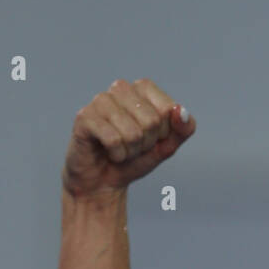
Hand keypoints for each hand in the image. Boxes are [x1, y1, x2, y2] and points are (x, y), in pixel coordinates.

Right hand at [61, 77, 194, 198]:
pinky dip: (117, 155)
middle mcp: (121, 88)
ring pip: (133, 133)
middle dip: (146, 144)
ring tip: (120, 149)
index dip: (164, 133)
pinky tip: (108, 152)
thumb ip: (183, 129)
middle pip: (152, 122)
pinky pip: (113, 140)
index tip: (151, 138)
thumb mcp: (167, 146)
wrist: (104, 180)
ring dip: (131, 151)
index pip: (168, 110)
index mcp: (143, 88)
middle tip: (133, 146)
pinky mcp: (85, 117)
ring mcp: (101, 100)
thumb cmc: (136, 158)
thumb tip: (180, 111)